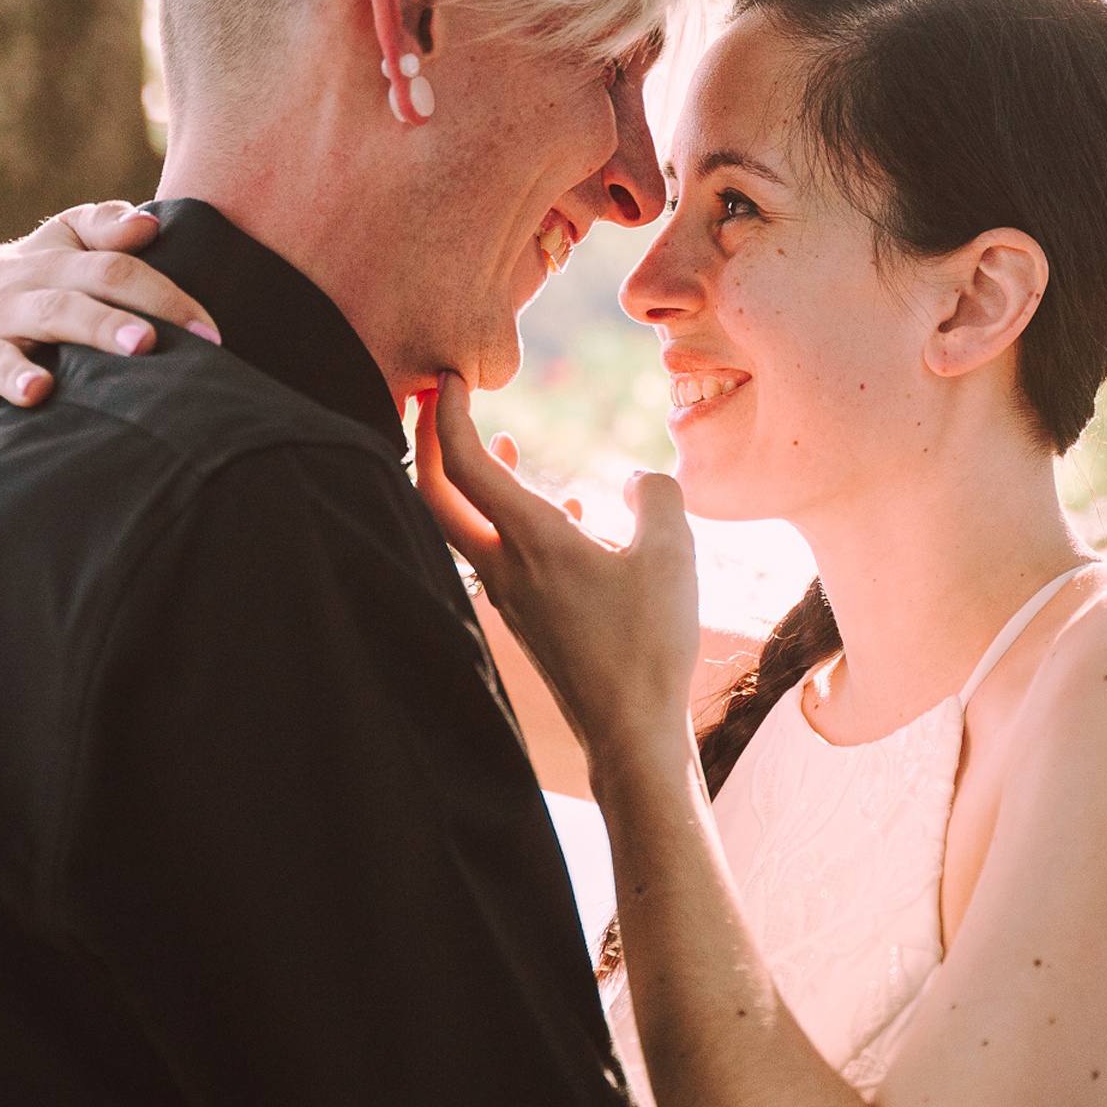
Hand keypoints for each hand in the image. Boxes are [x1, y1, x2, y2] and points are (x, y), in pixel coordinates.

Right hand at [0, 202, 219, 454]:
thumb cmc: (34, 272)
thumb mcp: (64, 239)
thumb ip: (104, 226)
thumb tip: (148, 224)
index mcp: (51, 267)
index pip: (111, 271)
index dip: (160, 296)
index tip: (207, 333)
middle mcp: (13, 301)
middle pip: (60, 308)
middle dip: (101, 325)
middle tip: (144, 344)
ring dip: (15, 374)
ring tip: (38, 391)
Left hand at [415, 375, 698, 775]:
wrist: (630, 729)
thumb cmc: (650, 643)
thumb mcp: (673, 553)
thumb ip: (657, 496)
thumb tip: (638, 481)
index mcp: (531, 540)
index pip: (463, 463)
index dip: (450, 413)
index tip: (452, 377)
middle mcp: (504, 566)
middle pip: (437, 494)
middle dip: (432, 441)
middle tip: (443, 401)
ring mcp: (509, 596)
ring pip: (465, 526)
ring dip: (471, 480)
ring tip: (498, 444)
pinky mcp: (527, 617)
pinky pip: (501, 555)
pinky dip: (512, 520)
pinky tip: (564, 512)